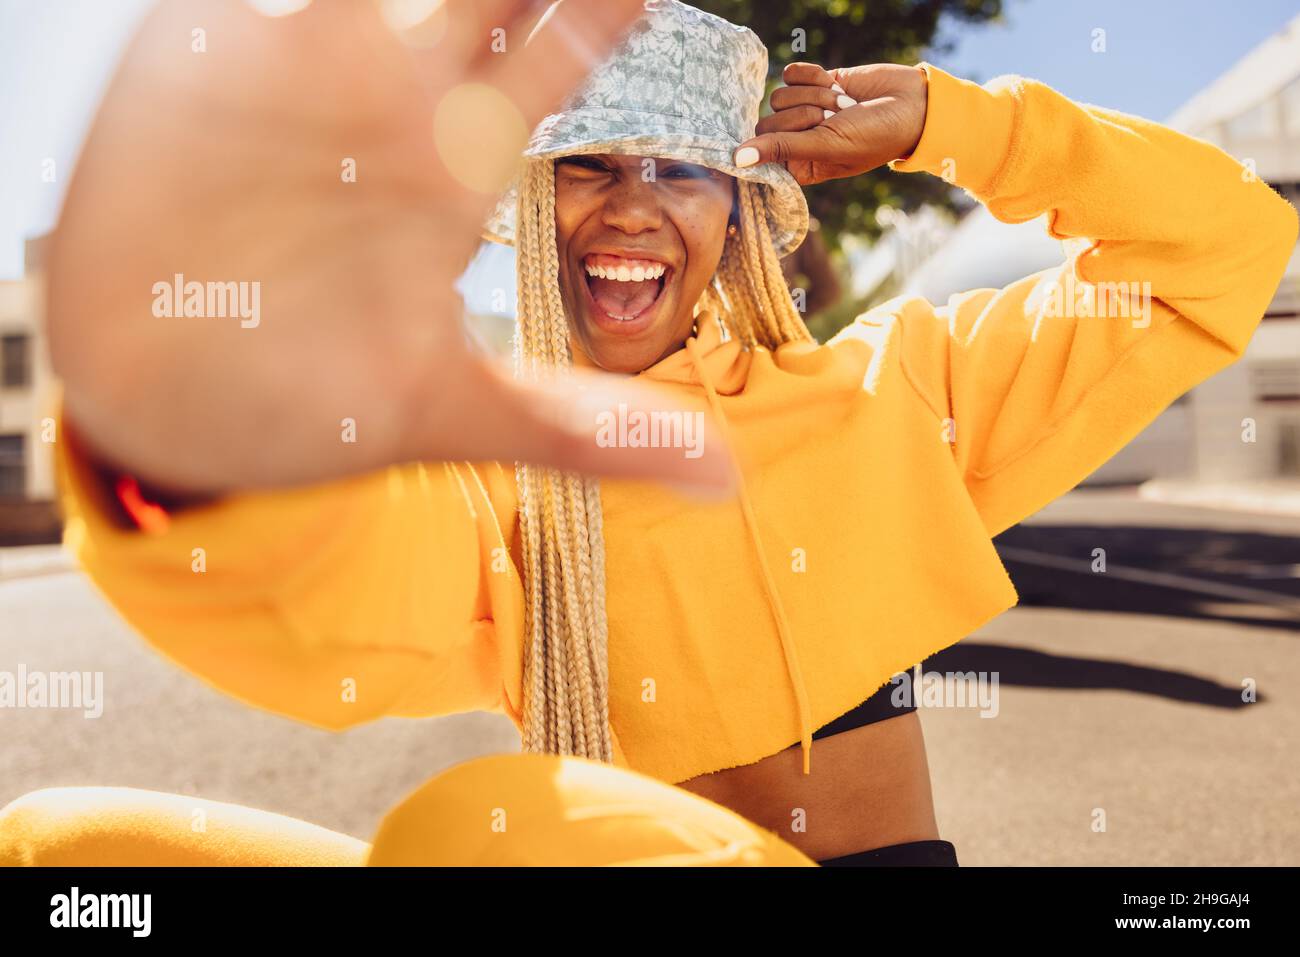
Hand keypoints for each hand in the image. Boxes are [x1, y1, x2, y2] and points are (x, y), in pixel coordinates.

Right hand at [48, 0, 733, 496]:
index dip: (611, 5)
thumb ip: (583, 433)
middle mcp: (390, 102)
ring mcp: (298, 70)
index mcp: (455, 164)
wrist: (164, 403)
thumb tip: (725, 477)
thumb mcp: (451, 416)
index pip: (559, 54)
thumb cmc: (314, 401)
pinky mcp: (202, 57)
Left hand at [735, 62, 927, 185]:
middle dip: (804, 115)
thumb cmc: (875, 136)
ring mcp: (804, 110)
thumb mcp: (828, 146)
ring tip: (843, 103)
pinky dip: (813, 76)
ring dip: (814, 95)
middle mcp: (798, 140)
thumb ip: (782, 150)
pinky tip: (836, 84)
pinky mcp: (812, 84)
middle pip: (768, 121)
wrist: (911, 103)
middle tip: (836, 118)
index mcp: (800, 167)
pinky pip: (791, 74)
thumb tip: (737, 160)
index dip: (778, 141)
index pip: (762, 152)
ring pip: (778, 95)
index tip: (807, 135)